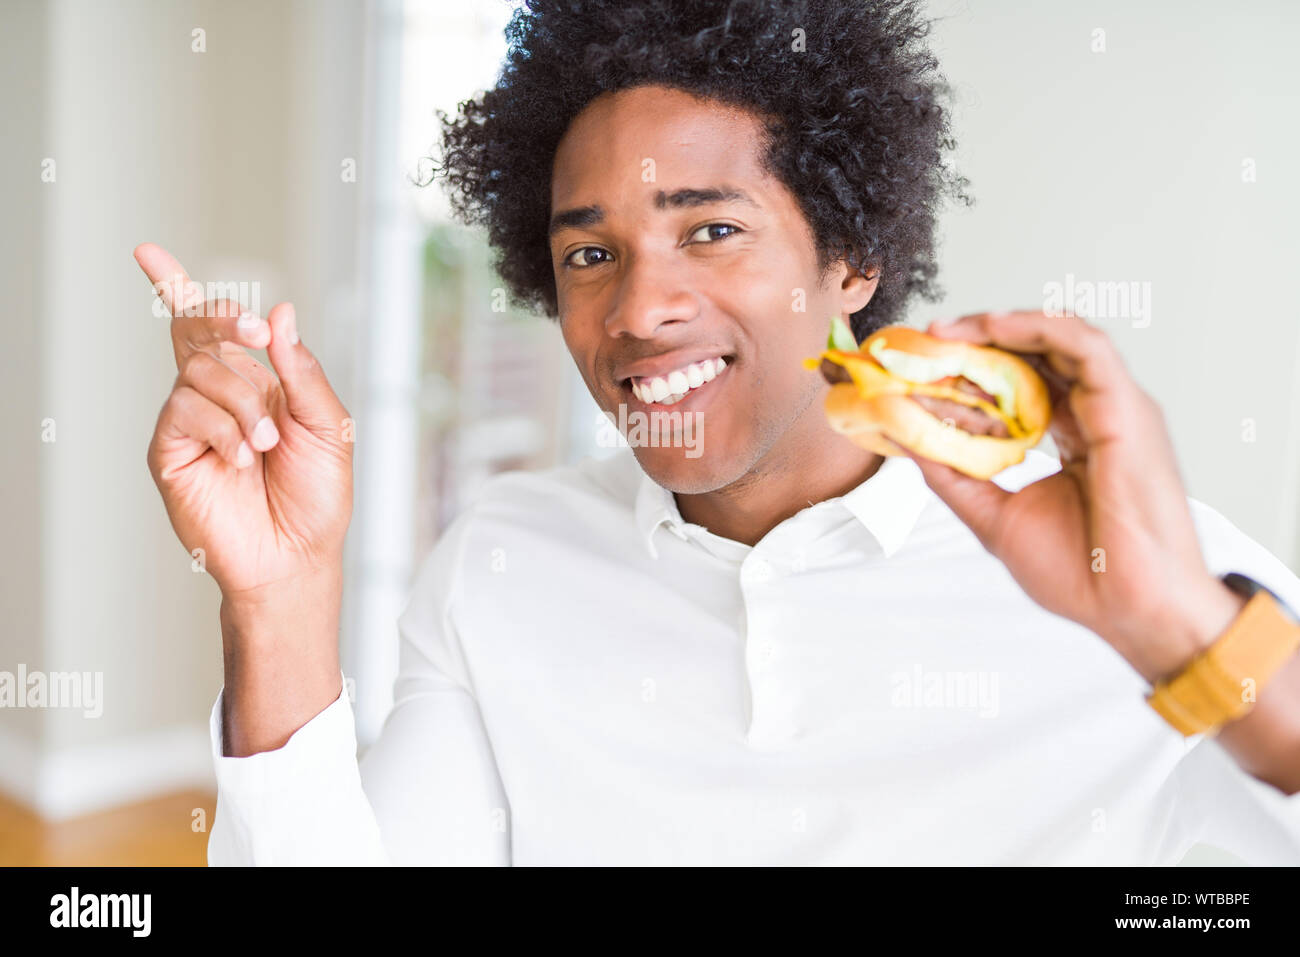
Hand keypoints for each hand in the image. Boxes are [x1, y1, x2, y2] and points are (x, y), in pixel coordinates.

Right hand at [137, 243, 353, 599]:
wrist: (298, 556)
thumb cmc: (317, 497)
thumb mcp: (329, 427)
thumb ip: (303, 371)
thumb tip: (283, 315)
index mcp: (257, 382)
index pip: (210, 328)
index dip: (176, 287)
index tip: (147, 253)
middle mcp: (219, 395)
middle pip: (200, 332)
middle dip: (228, 321)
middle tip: (255, 333)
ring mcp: (191, 422)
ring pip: (200, 370)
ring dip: (243, 400)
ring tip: (266, 443)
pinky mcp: (171, 451)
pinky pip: (185, 410)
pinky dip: (222, 428)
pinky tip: (242, 457)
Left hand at [902, 310, 1244, 684]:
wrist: (1130, 609)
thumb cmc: (1081, 574)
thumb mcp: (996, 518)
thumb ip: (956, 479)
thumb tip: (908, 445)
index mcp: (1073, 438)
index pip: (1023, 383)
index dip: (975, 368)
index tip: (925, 365)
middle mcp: (1097, 415)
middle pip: (1037, 355)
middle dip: (980, 338)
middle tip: (928, 338)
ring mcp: (1116, 409)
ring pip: (1061, 338)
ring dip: (1003, 325)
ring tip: (950, 330)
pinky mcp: (1127, 410)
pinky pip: (1085, 347)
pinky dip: (1038, 328)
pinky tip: (994, 328)